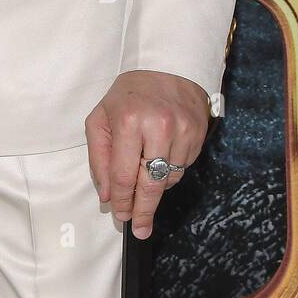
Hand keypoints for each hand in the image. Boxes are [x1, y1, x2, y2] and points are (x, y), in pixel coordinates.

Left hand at [85, 70, 208, 238]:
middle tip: (139, 229)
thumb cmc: (128, 96)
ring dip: (155, 190)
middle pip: (150, 185)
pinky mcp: (197, 136)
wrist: (167, 68)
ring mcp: (181, 132)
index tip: (121, 216)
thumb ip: (99, 158)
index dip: (122, 201)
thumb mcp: (100, 118)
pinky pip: (182, 168)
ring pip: (168, 180)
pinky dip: (169, 173)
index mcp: (128, 122)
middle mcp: (157, 128)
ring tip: (144, 187)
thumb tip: (107, 195)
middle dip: (143, 211)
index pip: (124, 175)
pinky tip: (159, 161)